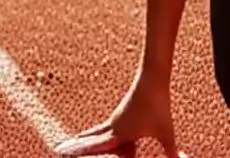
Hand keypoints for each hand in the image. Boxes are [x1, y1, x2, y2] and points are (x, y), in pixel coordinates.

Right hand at [54, 72, 182, 157]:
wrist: (152, 79)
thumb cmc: (158, 106)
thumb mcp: (166, 132)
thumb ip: (170, 152)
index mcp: (120, 133)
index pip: (94, 147)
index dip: (77, 151)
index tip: (61, 152)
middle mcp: (114, 126)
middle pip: (90, 139)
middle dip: (75, 145)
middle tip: (59, 149)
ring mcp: (117, 119)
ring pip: (98, 133)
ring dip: (86, 140)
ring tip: (72, 143)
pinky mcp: (123, 115)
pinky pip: (108, 129)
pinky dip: (103, 135)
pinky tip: (109, 140)